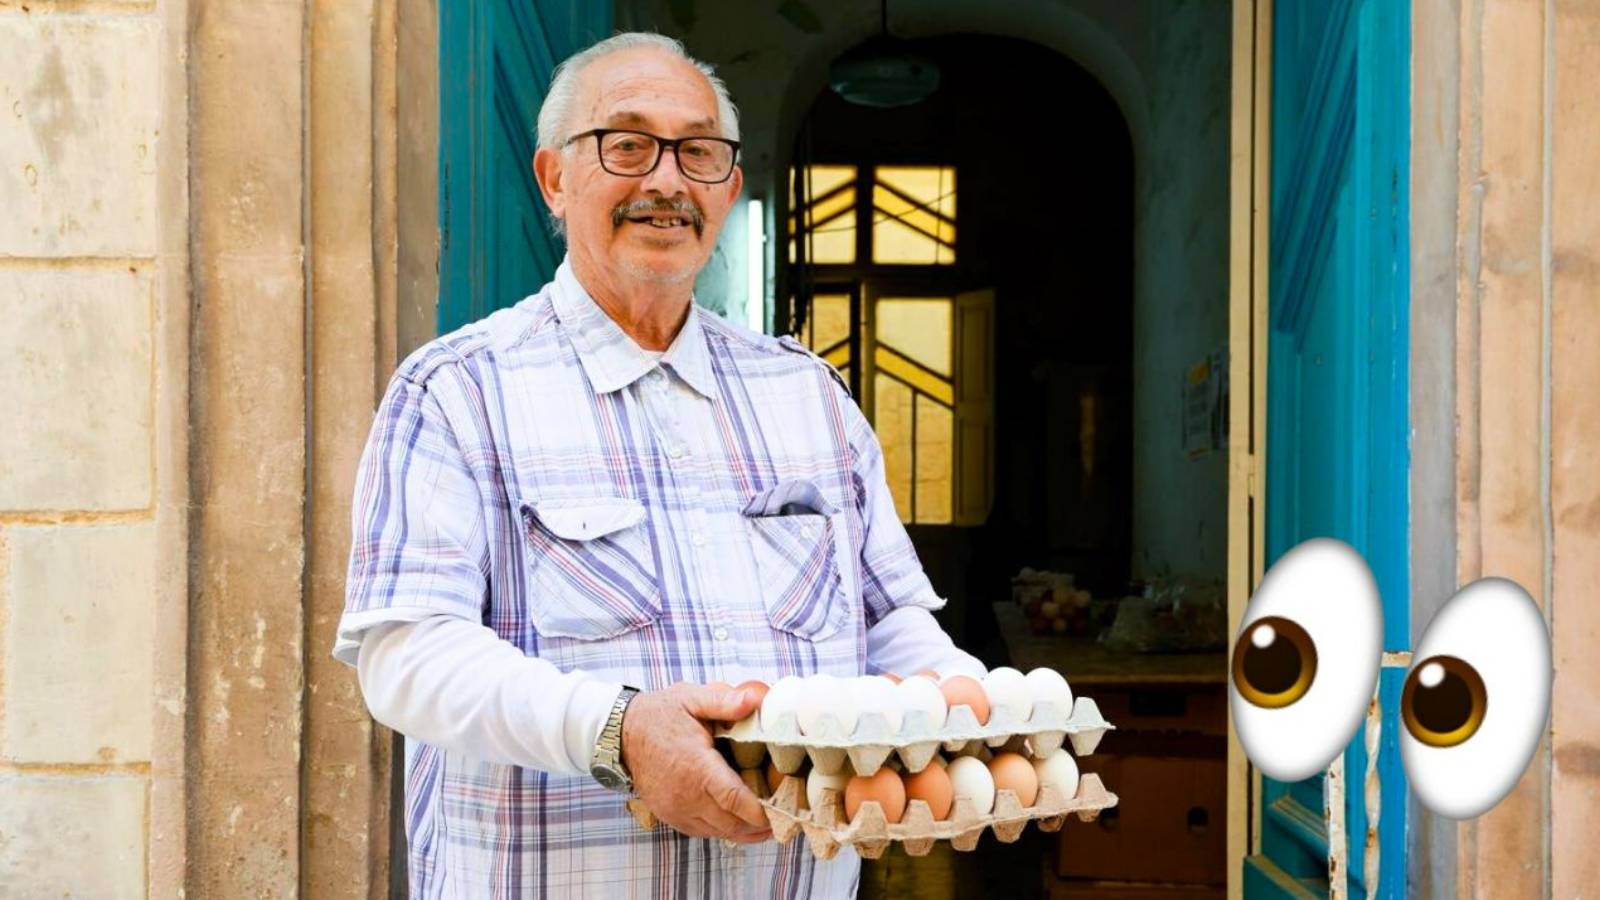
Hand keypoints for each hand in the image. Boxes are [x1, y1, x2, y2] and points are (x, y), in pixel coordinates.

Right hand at [621, 682, 771, 842]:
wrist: (621, 733)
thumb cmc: (660, 714)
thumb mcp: (692, 698)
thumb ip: (725, 700)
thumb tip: (756, 699)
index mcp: (695, 768)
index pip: (734, 800)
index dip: (762, 811)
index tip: (784, 811)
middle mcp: (685, 796)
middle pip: (732, 824)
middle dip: (761, 825)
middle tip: (785, 817)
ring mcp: (676, 810)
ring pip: (719, 832)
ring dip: (745, 830)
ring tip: (769, 822)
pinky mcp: (670, 816)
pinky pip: (703, 832)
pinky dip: (725, 829)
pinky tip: (740, 820)